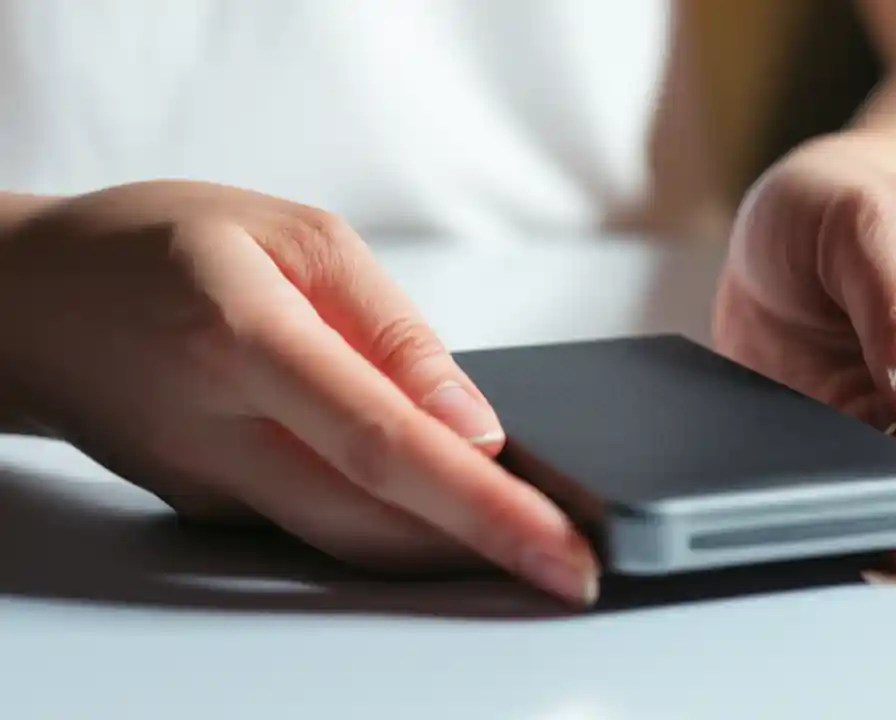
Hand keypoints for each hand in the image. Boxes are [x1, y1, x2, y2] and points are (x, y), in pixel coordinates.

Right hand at [0, 181, 598, 604]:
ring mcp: (209, 484)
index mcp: (245, 339)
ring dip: (450, 553)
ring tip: (538, 545)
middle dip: (490, 552)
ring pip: (349, 543)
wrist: (30, 300)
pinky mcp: (210, 506)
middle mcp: (222, 431)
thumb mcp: (290, 235)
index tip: (562, 544)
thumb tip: (471, 418)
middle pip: (376, 522)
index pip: (387, 445)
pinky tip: (450, 515)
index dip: (483, 505)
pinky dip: (394, 528)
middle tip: (579, 564)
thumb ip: (389, 328)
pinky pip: (318, 525)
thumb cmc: (157, 244)